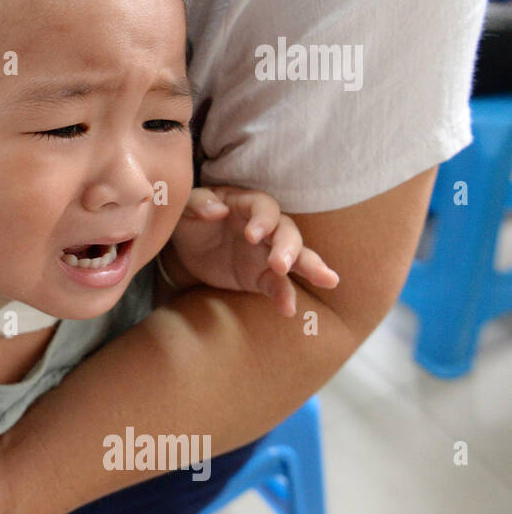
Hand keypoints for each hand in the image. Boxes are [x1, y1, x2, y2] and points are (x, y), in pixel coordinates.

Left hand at [168, 186, 339, 316]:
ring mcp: (268, 252)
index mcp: (246, 204)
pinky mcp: (263, 276)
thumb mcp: (185, 209)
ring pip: (297, 257)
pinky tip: (289, 310)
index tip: (253, 235)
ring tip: (328, 280)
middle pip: (287, 232)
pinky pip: (279, 286)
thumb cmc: (190, 219)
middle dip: (288, 247)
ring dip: (310, 267)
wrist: (187, 248)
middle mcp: (265, 227)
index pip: (264, 207)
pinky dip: (286, 297)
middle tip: (281, 264)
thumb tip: (217, 210)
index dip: (263, 219)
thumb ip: (197, 204)